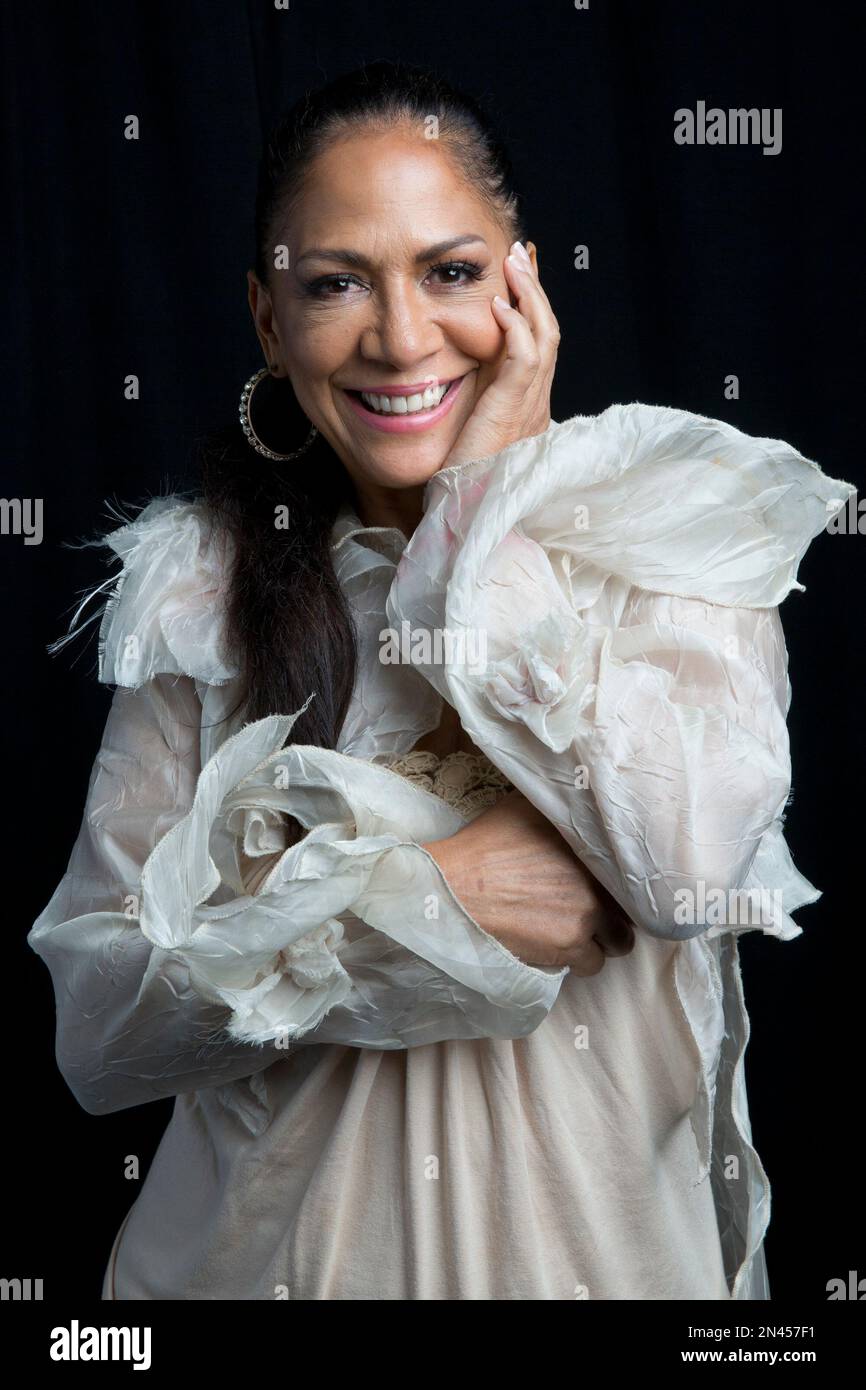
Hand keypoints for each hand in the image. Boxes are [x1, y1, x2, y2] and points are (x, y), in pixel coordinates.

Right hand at [421, 789, 634, 974]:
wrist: (454, 890)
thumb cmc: (483, 847)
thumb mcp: (522, 807)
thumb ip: (557, 808)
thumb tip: (572, 801)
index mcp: (588, 846)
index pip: (629, 870)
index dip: (619, 881)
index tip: (606, 886)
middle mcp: (596, 880)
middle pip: (630, 907)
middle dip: (615, 912)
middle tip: (592, 910)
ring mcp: (586, 915)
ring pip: (618, 941)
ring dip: (601, 939)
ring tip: (576, 932)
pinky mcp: (569, 947)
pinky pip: (592, 963)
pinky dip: (580, 959)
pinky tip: (561, 947)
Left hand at [442, 241, 560, 470]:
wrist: (462, 515)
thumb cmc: (458, 477)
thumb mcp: (469, 425)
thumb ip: (474, 396)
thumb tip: (461, 362)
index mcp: (527, 406)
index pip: (538, 344)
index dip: (531, 306)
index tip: (518, 272)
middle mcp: (536, 404)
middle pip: (547, 333)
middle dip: (534, 290)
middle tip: (518, 254)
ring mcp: (529, 408)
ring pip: (544, 338)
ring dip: (529, 297)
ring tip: (513, 263)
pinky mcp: (513, 414)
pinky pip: (525, 361)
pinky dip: (515, 328)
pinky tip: (500, 305)